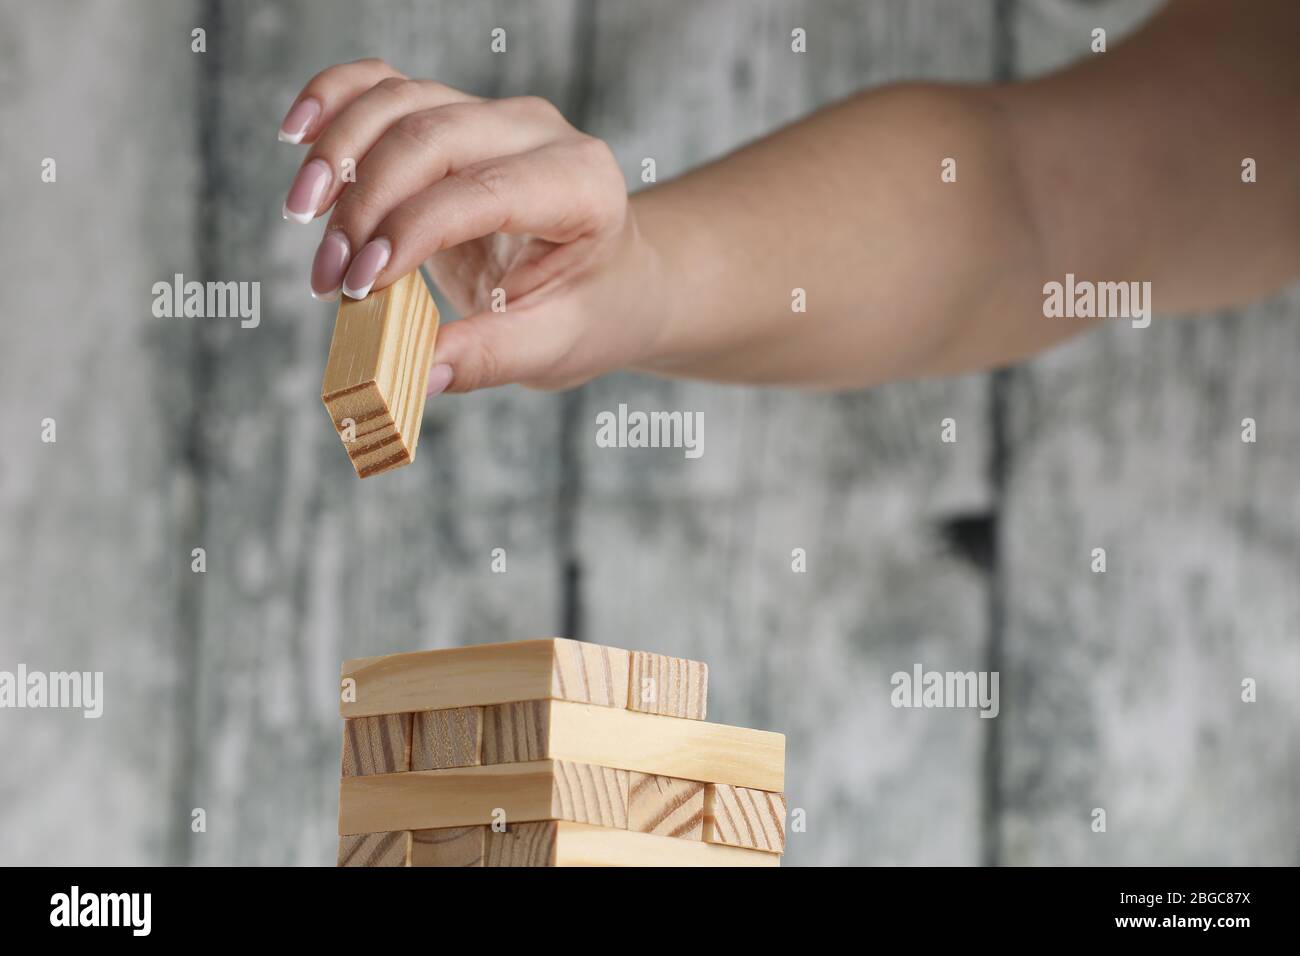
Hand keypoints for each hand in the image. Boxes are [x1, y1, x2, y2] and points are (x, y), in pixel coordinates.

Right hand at [279, 59, 661, 392]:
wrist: (610, 277)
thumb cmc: (587, 312)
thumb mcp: (553, 346)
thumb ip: (489, 358)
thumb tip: (418, 373)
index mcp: (580, 185)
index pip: (483, 190)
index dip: (411, 231)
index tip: (359, 286)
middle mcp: (538, 132)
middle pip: (431, 135)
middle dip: (365, 204)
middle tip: (326, 278)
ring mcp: (493, 115)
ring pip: (399, 100)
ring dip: (337, 154)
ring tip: (301, 218)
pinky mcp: (454, 113)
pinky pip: (385, 87)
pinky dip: (336, 100)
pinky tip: (297, 135)